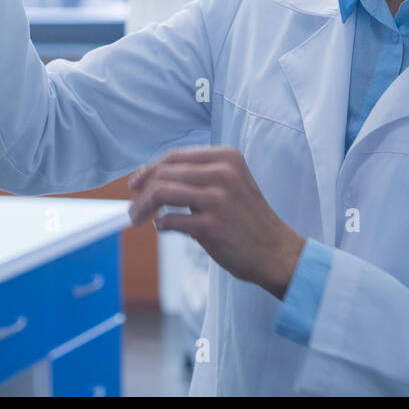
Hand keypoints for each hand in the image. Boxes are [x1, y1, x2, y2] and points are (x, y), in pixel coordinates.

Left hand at [128, 146, 305, 299]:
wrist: (275, 250)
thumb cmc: (247, 218)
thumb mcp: (230, 184)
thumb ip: (196, 176)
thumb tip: (147, 174)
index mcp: (227, 158)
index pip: (175, 157)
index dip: (150, 170)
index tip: (135, 184)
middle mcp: (223, 173)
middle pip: (164, 174)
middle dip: (141, 191)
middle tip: (133, 209)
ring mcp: (217, 199)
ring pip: (161, 193)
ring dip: (142, 207)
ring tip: (137, 219)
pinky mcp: (211, 226)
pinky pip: (170, 221)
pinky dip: (161, 225)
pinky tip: (163, 228)